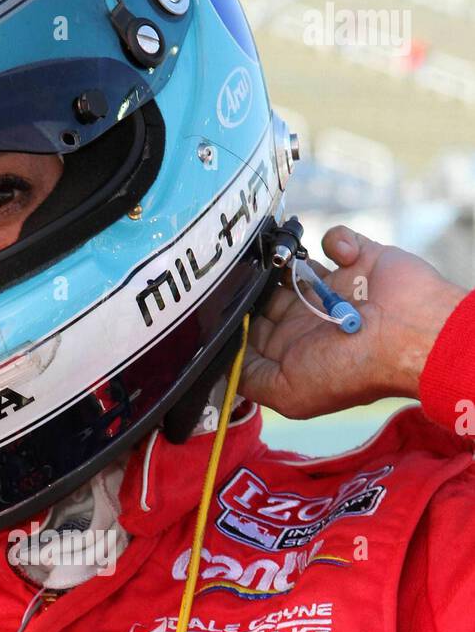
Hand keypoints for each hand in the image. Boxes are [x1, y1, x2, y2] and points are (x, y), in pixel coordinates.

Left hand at [240, 225, 466, 418]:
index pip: (252, 332)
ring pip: (296, 263)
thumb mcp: (288, 392)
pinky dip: (334, 240)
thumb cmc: (350, 370)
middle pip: (268, 295)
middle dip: (255, 284)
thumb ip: (251, 379)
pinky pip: (336, 238)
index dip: (236, 320)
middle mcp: (310, 319)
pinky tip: (339, 256)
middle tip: (245, 271)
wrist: (409, 336)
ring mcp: (334, 288)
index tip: (222, 304)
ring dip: (286, 256)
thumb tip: (225, 363)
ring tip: (284, 255)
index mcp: (293, 349)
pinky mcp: (359, 259)